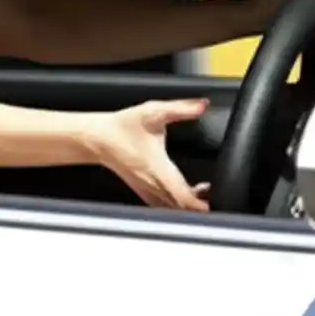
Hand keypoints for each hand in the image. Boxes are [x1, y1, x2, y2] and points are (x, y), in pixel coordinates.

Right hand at [89, 99, 210, 210]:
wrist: (97, 137)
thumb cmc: (122, 126)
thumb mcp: (153, 111)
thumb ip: (181, 108)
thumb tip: (202, 105)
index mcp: (159, 169)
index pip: (184, 199)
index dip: (202, 205)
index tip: (217, 198)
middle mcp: (154, 185)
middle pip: (183, 209)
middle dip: (201, 206)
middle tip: (216, 194)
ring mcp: (147, 191)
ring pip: (173, 210)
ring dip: (189, 206)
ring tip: (203, 194)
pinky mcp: (142, 191)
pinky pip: (162, 206)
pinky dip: (175, 205)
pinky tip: (184, 192)